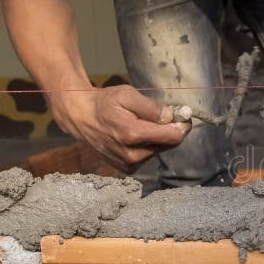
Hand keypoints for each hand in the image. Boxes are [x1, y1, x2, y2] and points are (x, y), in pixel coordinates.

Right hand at [51, 84, 189, 172]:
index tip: (182, 115)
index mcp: (132, 135)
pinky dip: (147, 146)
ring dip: (157, 138)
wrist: (81, 118)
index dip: (182, 125)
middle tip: (160, 116)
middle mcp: (132, 155)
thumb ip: (150, 106)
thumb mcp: (126, 94)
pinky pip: (148, 156)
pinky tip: (134, 136)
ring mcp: (129, 164)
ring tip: (140, 124)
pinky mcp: (127, 169)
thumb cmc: (104, 103)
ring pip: (159, 150)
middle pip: (169, 144)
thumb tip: (170, 117)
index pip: (173, 137)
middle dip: (169, 130)